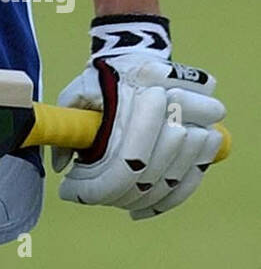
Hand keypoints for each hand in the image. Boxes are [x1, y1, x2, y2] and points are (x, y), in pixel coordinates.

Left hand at [52, 14, 224, 218]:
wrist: (143, 57)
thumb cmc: (105, 77)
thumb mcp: (79, 89)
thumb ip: (68, 122)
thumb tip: (61, 166)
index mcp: (137, 97)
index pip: (126, 161)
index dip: (97, 185)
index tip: (70, 189)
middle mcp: (172, 109)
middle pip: (147, 176)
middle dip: (114, 194)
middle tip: (87, 195)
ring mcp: (194, 123)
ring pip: (169, 182)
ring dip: (137, 199)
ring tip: (109, 200)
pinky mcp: (206, 137)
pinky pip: (191, 180)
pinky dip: (166, 200)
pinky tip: (139, 210)